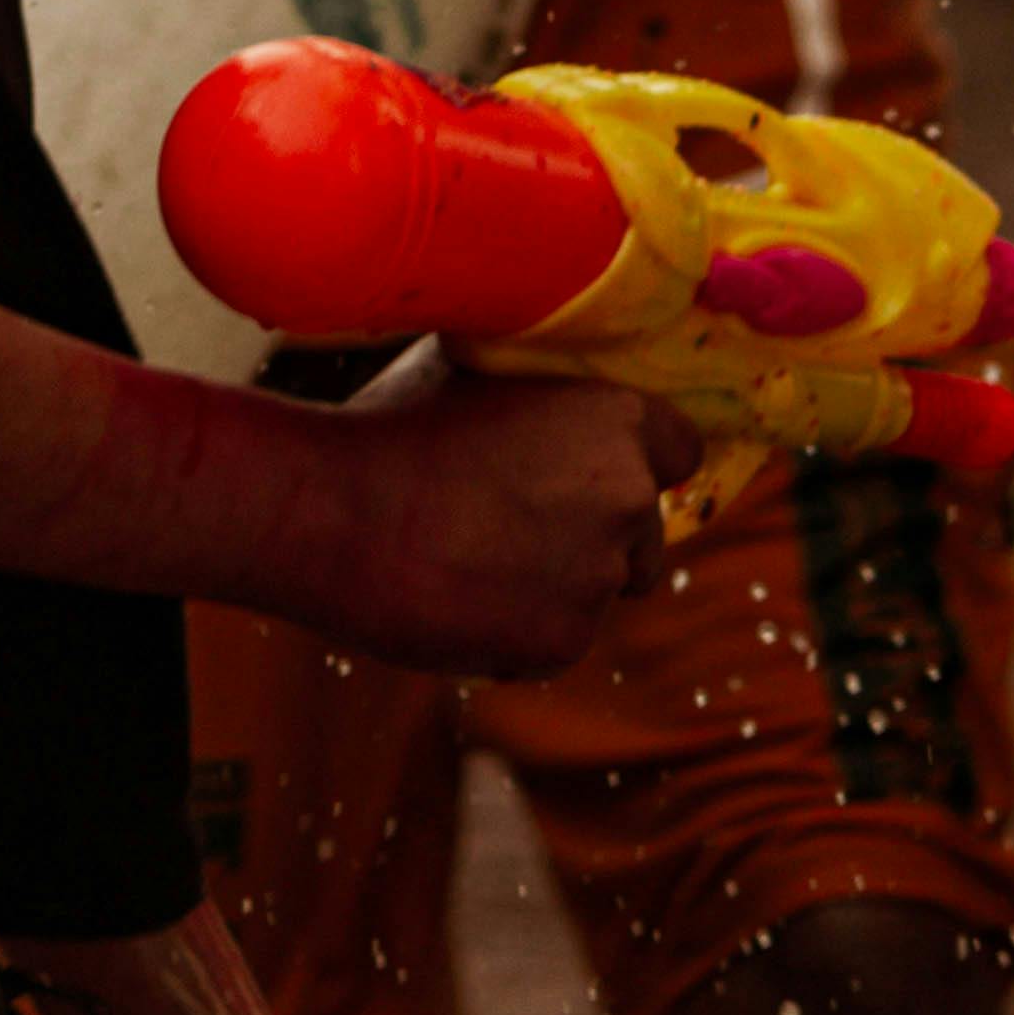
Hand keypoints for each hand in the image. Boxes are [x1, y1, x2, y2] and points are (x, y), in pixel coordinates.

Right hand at [277, 359, 690, 678]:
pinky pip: (552, 640)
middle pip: (645, 532)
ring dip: (553, 585)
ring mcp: (598, 577)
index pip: (680, 448)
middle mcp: (627, 499)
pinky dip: (516, 631)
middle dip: (597, 535)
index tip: (600, 472)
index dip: (640, 461)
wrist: (333, 515)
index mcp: (615, 420)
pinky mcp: (563, 643)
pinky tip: (455, 597)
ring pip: (594, 591)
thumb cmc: (389, 426)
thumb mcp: (473, 371)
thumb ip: (534, 387)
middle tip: (516, 523)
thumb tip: (538, 379)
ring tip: (467, 557)